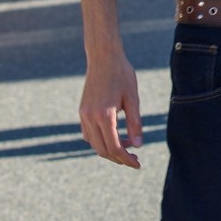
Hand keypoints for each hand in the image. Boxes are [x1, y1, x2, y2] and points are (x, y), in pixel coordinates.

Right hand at [79, 52, 142, 168]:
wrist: (103, 57)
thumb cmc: (122, 75)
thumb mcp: (133, 98)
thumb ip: (135, 123)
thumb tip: (138, 145)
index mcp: (104, 115)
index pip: (115, 147)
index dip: (126, 159)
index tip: (137, 164)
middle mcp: (90, 117)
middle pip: (102, 150)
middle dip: (118, 158)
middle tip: (135, 158)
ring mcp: (83, 114)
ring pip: (94, 144)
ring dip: (109, 150)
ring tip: (128, 146)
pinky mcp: (82, 111)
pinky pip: (89, 134)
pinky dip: (100, 141)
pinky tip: (115, 136)